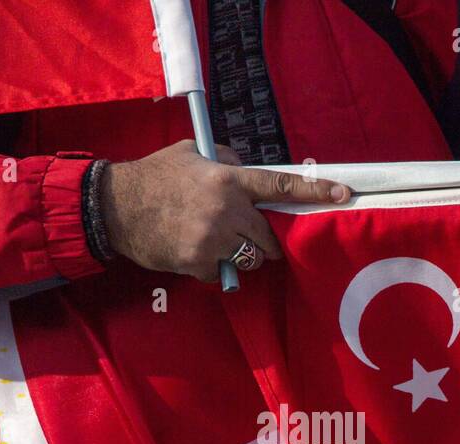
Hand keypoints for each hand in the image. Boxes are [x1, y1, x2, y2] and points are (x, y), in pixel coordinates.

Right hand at [102, 140, 349, 281]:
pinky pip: (222, 274)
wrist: (115, 207)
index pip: (280, 185)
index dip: (315, 191)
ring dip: (241, 256)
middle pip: (269, 236)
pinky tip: (193, 252)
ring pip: (249, 259)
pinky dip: (213, 268)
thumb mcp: (191, 153)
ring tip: (215, 242)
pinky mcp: (198, 263)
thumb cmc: (154, 177)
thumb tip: (248, 169)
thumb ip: (226, 159)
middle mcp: (226, 210)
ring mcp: (213, 240)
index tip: (344, 194)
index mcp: (228, 179)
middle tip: (247, 235)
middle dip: (265, 240)